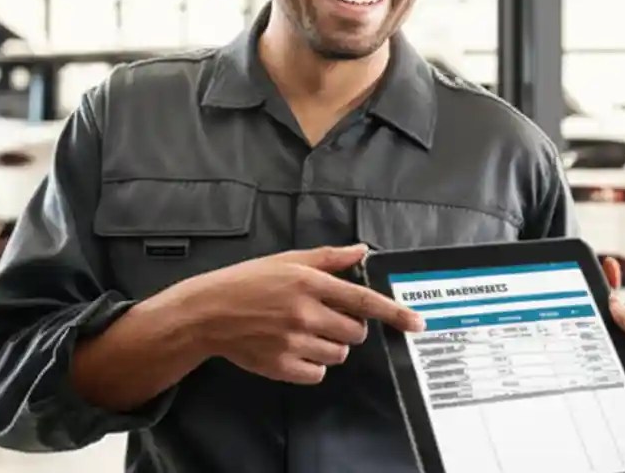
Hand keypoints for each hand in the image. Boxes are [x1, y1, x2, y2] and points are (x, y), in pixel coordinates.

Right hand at [187, 244, 423, 384]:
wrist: (208, 313)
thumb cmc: (248, 282)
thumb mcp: (288, 260)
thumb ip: (329, 258)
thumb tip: (362, 251)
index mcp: (309, 283)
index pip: (363, 300)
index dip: (394, 313)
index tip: (416, 323)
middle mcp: (304, 313)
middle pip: (355, 332)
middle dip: (349, 327)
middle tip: (327, 318)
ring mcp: (292, 341)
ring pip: (339, 355)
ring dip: (332, 346)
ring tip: (307, 332)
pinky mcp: (281, 366)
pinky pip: (318, 373)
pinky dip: (313, 365)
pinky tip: (296, 349)